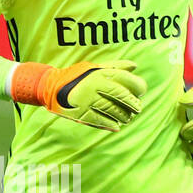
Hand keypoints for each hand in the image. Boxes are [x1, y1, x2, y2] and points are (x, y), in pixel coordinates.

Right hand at [11, 59, 147, 131]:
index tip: (142, 91)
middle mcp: (94, 86)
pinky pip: (100, 121)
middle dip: (133, 103)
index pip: (124, 79)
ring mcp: (87, 101)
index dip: (137, 86)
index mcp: (98, 73)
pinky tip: (117, 126)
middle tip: (139, 108)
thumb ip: (115, 66)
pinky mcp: (80, 113)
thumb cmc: (75, 76)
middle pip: (120, 95)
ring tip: (128, 118)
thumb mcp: (94, 67)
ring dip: (124, 115)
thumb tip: (135, 66)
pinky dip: (110, 125)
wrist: (50, 87)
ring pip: (112, 110)